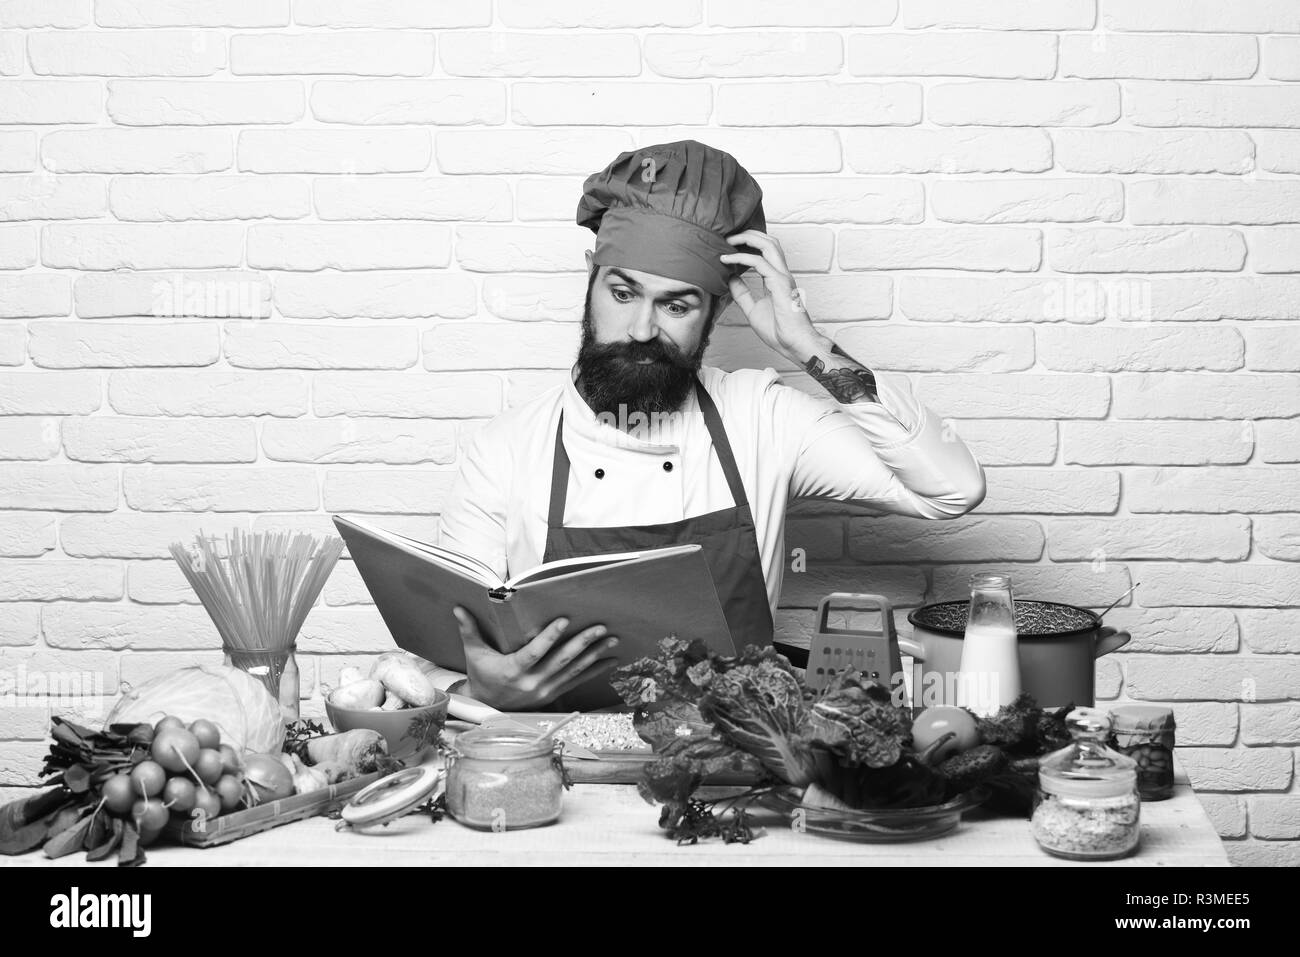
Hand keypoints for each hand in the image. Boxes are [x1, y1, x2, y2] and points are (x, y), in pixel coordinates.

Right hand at [452, 606, 619, 709]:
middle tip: (600, 627)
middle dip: (583, 643)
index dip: (549, 637)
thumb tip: (458, 607)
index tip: (564, 620)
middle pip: (561, 661)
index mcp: (512, 671)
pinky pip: (577, 681)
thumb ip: (469, 631)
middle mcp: (532, 683)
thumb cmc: (482, 676)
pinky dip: (595, 670)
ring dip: (595, 655)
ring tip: (612, 639)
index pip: (534, 652)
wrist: (487, 708)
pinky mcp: (554, 694)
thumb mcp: (474, 654)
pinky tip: (611, 660)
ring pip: (573, 671)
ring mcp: (545, 691)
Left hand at [720, 230, 824, 362]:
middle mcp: (782, 274)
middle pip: (769, 242)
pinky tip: (727, 260)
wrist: (793, 344)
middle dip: (749, 234)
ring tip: (728, 240)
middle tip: (728, 236)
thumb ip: (742, 294)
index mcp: (777, 279)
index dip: (749, 244)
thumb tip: (729, 279)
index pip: (766, 252)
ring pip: (768, 245)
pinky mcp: (780, 283)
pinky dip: (741, 258)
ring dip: (747, 239)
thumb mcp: (753, 310)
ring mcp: (783, 277)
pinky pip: (759, 262)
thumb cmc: (779, 331)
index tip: (729, 246)